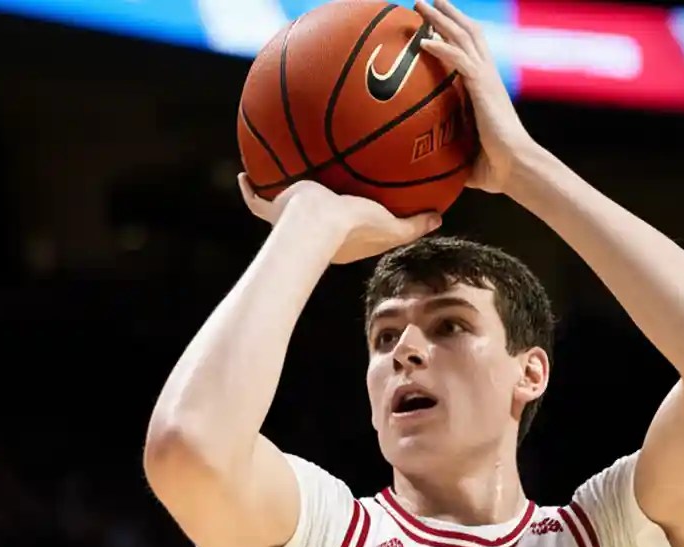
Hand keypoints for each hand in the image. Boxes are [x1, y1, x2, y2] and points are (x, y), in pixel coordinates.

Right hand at [238, 174, 440, 263]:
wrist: (316, 224)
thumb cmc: (353, 227)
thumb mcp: (390, 226)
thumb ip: (414, 224)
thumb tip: (440, 218)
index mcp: (340, 236)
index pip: (348, 226)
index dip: (353, 218)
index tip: (355, 209)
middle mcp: (314, 229)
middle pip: (314, 212)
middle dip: (316, 204)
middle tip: (318, 189)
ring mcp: (289, 220)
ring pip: (282, 205)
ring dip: (281, 193)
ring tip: (279, 174)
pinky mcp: (271, 209)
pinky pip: (256, 198)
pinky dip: (249, 189)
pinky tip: (243, 174)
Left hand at [417, 0, 537, 194]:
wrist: (516, 167)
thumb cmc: (495, 167)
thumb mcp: (466, 154)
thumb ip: (449, 151)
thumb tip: (426, 166)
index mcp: (486, 88)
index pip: (470, 52)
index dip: (454, 35)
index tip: (434, 25)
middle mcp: (488, 77)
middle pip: (468, 34)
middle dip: (448, 15)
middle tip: (428, 2)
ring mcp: (487, 80)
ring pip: (464, 37)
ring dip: (442, 19)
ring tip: (423, 4)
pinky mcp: (484, 87)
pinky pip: (459, 59)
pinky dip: (442, 47)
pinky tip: (423, 40)